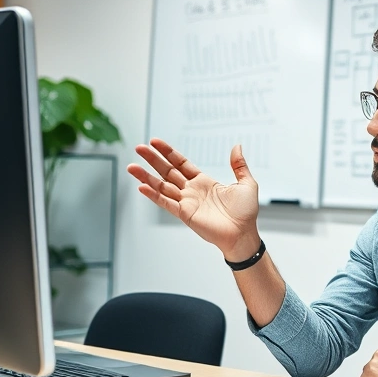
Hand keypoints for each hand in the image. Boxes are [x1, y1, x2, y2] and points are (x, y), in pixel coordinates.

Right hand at [128, 138, 259, 258]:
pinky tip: (142, 187)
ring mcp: (186, 202)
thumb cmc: (246, 213)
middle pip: (167, 171)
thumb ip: (239, 165)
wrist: (244, 234)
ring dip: (146, 177)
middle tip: (139, 148)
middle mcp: (192, 191)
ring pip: (162, 186)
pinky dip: (154, 195)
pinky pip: (166, 203)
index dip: (168, 152)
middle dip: (153, 159)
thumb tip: (237, 146)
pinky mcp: (185, 214)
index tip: (155, 142)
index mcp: (204, 182)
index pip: (181, 163)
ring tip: (131, 166)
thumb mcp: (246, 183)